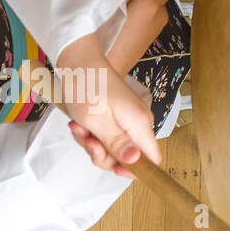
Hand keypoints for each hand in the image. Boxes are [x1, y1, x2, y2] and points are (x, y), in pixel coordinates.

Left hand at [55, 33, 159, 179]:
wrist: (78, 61)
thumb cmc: (87, 85)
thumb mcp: (97, 121)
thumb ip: (117, 145)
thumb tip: (136, 162)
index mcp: (139, 124)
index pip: (151, 159)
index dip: (133, 169)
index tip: (112, 166)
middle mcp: (138, 123)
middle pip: (127, 157)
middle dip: (102, 154)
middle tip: (88, 140)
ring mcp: (128, 120)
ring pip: (112, 149)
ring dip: (92, 143)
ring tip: (80, 127)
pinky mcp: (118, 117)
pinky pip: (106, 137)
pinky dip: (91, 134)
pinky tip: (80, 124)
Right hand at [107, 0, 174, 75]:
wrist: (107, 68)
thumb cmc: (106, 39)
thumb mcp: (114, 5)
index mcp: (152, 6)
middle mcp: (159, 16)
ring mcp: (157, 28)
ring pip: (154, 7)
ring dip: (142, 5)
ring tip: (122, 13)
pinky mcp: (152, 37)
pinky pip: (150, 19)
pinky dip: (140, 17)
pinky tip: (124, 24)